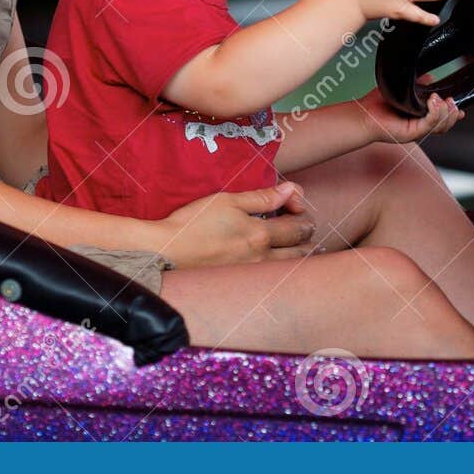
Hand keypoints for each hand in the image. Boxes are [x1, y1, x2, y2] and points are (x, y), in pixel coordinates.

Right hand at [158, 182, 316, 267]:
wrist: (167, 252)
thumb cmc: (194, 222)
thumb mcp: (228, 200)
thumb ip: (262, 197)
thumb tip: (291, 190)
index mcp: (261, 235)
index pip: (298, 227)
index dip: (302, 211)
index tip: (292, 201)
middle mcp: (261, 259)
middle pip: (300, 250)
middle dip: (306, 234)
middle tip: (299, 222)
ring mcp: (252, 275)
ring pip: (289, 268)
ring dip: (298, 253)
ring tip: (294, 242)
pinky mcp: (241, 284)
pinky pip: (272, 277)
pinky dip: (281, 267)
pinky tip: (274, 259)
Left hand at [352, 87, 461, 142]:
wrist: (364, 114)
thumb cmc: (378, 103)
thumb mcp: (403, 89)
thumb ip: (419, 83)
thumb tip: (432, 77)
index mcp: (419, 118)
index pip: (442, 119)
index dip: (453, 114)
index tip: (461, 108)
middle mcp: (420, 126)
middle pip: (446, 124)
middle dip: (452, 112)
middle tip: (452, 100)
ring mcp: (417, 131)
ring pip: (441, 126)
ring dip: (445, 111)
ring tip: (440, 99)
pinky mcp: (412, 133)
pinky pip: (430, 124)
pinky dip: (436, 112)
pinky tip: (433, 102)